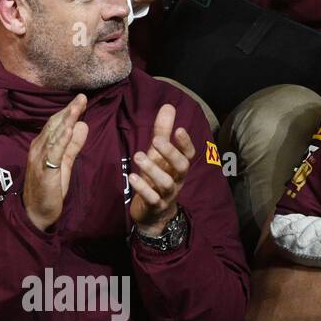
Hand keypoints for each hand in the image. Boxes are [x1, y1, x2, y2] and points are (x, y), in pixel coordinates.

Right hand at [22, 94, 89, 230]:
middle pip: (54, 125)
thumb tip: (83, 125)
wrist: (36, 213)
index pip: (56, 124)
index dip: (68, 111)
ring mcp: (39, 159)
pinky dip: (61, 139)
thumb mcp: (64, 164)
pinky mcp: (45, 171)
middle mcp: (38, 148)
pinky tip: (69, 129)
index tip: (81, 99)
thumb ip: (72, 145)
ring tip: (77, 107)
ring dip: (66, 120)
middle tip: (82, 97)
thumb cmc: (49, 189)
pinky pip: (54, 152)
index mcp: (42, 146)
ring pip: (54, 135)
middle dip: (69, 110)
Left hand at [127, 104, 196, 233]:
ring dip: (153, 169)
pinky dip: (143, 188)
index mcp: (178, 167)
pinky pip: (152, 198)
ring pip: (166, 183)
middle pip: (182, 167)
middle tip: (157, 140)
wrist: (154, 213)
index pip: (188, 154)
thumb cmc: (158, 178)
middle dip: (171, 153)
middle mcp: (176, 180)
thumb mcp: (158, 155)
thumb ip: (163, 131)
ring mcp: (166, 194)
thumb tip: (168, 106)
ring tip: (138, 156)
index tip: (179, 129)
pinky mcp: (154, 206)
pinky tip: (132, 177)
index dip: (185, 143)